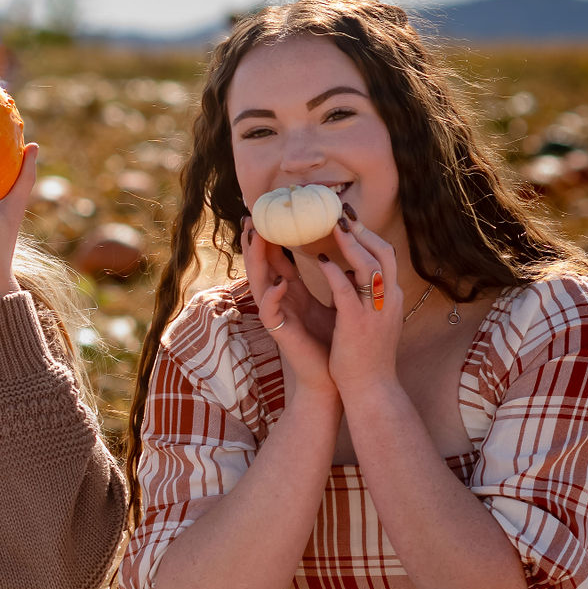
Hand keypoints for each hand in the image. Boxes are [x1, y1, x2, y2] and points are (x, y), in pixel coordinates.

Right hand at [242, 220, 337, 400]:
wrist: (332, 376)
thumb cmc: (332, 340)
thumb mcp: (332, 300)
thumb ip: (328, 277)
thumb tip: (336, 250)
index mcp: (291, 290)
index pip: (276, 257)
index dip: (271, 235)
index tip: (268, 211)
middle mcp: (280, 299)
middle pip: (262, 264)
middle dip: (256, 241)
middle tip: (251, 217)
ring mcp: (278, 315)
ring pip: (260, 282)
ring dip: (256, 260)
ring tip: (257, 237)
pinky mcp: (280, 332)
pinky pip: (272, 311)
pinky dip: (274, 296)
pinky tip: (280, 283)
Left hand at [315, 217, 405, 399]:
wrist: (370, 387)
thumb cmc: (366, 354)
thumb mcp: (370, 318)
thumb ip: (364, 294)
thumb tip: (352, 272)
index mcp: (391, 298)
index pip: (386, 256)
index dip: (369, 235)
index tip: (351, 219)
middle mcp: (388, 300)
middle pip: (383, 253)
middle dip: (363, 230)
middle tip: (342, 212)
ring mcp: (375, 311)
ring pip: (369, 266)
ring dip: (351, 243)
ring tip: (333, 225)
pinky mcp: (357, 323)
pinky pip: (347, 290)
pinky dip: (336, 273)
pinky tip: (323, 261)